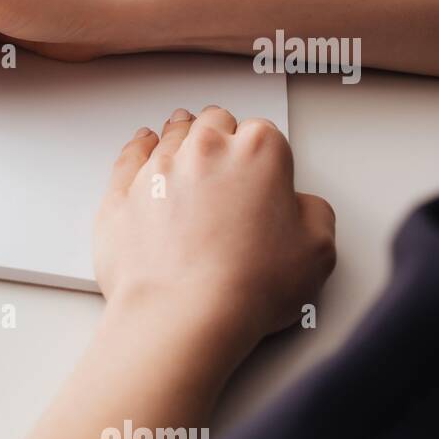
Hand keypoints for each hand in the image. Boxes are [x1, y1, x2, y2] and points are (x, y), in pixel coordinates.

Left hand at [94, 107, 335, 342]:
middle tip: (224, 157)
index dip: (264, 154)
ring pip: (171, 136)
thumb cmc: (245, 285)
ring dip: (180, 137)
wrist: (184, 314)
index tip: (263, 171)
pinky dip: (137, 150)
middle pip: (213, 125)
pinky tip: (142, 148)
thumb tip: (301, 209)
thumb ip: (312, 213)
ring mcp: (157, 170)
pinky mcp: (121, 193)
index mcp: (257, 151)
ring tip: (183, 142)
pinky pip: (128, 157)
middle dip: (220, 136)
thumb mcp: (317, 250)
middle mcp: (204, 151)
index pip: (263, 133)